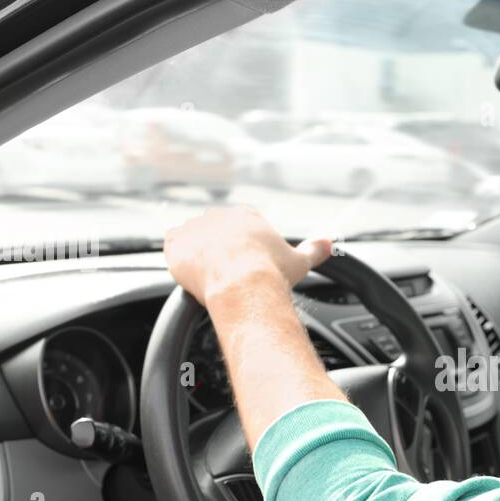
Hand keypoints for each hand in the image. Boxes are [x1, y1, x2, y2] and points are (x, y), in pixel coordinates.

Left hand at [164, 205, 331, 306]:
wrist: (242, 285)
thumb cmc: (272, 273)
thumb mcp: (298, 261)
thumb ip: (313, 250)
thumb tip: (329, 243)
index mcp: (246, 215)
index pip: (239, 227)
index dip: (241, 249)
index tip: (244, 267)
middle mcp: (218, 215)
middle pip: (214, 232)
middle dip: (218, 250)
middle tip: (226, 275)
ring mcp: (194, 228)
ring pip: (192, 238)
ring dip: (196, 253)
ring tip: (207, 277)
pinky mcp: (175, 243)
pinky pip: (171, 246)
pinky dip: (177, 258)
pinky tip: (188, 272)